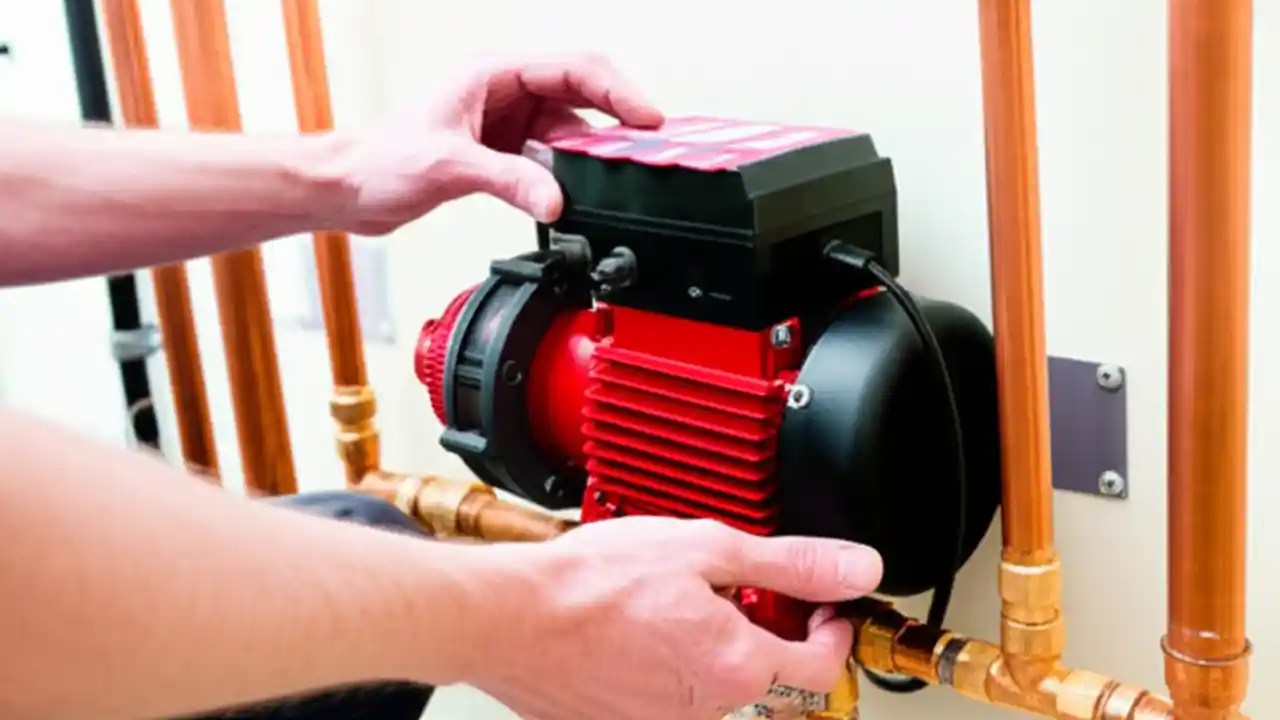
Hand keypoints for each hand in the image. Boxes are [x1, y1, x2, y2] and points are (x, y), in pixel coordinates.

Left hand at [330, 53, 663, 233]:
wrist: (352, 189)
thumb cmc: (381, 159)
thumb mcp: (448, 166)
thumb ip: (507, 180)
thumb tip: (555, 198)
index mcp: (493, 74)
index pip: (573, 68)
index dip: (618, 90)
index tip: (649, 119)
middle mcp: (505, 92)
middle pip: (583, 92)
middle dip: (620, 116)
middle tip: (654, 146)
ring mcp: (508, 122)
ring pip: (572, 128)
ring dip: (596, 150)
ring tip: (622, 174)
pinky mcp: (505, 151)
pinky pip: (554, 156)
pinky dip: (572, 173)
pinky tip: (583, 191)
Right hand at [472, 517, 882, 719]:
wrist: (510, 617)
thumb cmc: (591, 583)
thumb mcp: (705, 549)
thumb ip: (790, 563)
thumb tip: (855, 567)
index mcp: (738, 667)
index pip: (823, 667)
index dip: (831, 628)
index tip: (820, 604)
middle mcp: (707, 710)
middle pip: (767, 676)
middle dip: (764, 631)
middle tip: (734, 589)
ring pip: (715, 686)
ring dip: (712, 646)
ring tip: (672, 601)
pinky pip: (667, 696)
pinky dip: (668, 663)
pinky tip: (639, 628)